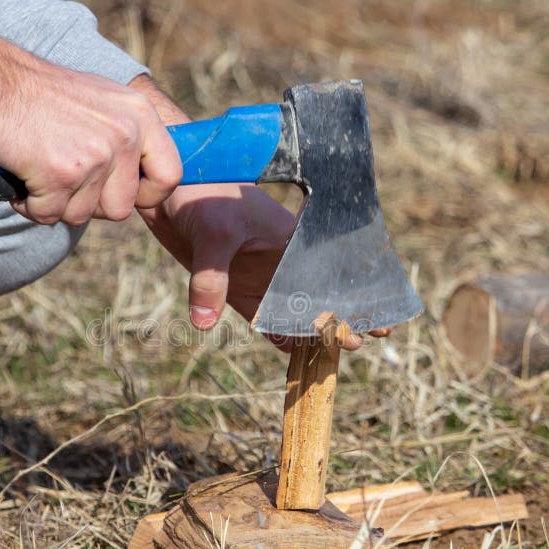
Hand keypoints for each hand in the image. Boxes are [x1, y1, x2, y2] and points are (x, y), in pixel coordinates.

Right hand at [0, 31, 180, 224]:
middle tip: (66, 179)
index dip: (149, 195)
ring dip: (58, 203)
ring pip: (83, 215)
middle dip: (90, 204)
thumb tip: (147, 179)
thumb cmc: (44, 95)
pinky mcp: (61, 173)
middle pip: (121, 208)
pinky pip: (51, 214)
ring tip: (42, 170)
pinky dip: (32, 205)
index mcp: (140, 115)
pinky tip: (24, 176)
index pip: (170, 175)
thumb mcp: (104, 101)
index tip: (129, 194)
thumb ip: (128, 135)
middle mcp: (123, 134)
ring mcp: (94, 155)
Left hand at [138, 184, 390, 350]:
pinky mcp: (236, 292)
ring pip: (294, 313)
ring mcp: (260, 279)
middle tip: (359, 342)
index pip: (331, 271)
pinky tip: (295, 356)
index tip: (378, 317)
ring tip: (335, 354)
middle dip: (341, 319)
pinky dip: (277, 337)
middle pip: (319, 296)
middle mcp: (281, 263)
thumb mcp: (213, 232)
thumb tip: (204, 323)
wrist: (170, 192)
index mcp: (291, 241)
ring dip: (313, 333)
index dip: (356, 295)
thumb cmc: (202, 197)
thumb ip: (211, 277)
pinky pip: (262, 320)